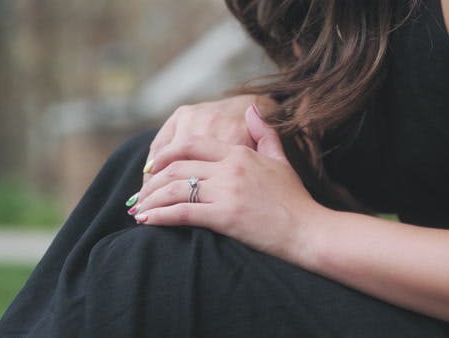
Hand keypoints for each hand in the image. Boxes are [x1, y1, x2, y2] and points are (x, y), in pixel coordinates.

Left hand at [131, 105, 322, 255]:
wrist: (308, 229)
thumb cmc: (295, 199)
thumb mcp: (280, 160)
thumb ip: (264, 134)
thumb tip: (252, 111)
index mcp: (239, 153)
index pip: (190, 144)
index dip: (165, 155)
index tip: (152, 167)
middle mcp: (229, 168)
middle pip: (176, 167)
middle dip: (152, 181)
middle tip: (140, 194)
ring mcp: (226, 191)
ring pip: (174, 188)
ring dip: (151, 200)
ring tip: (139, 210)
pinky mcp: (225, 216)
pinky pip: (182, 212)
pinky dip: (159, 216)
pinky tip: (147, 221)